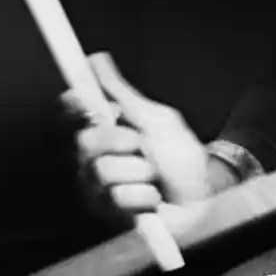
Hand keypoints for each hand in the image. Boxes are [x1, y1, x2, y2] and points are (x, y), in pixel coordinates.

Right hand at [62, 53, 212, 224]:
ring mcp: (98, 189)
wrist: (203, 194)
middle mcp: (93, 158)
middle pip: (85, 141)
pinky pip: (118, 197)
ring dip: (141, 170)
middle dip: (121, 140)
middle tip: (143, 145)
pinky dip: (146, 195)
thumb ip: (123, 93)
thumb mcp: (156, 119)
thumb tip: (96, 59)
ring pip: (104, 170)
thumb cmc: (179, 157)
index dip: (75, 104)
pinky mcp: (109, 215)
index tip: (86, 99)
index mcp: (103, 130)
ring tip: (156, 176)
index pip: (72, 112)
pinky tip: (154, 197)